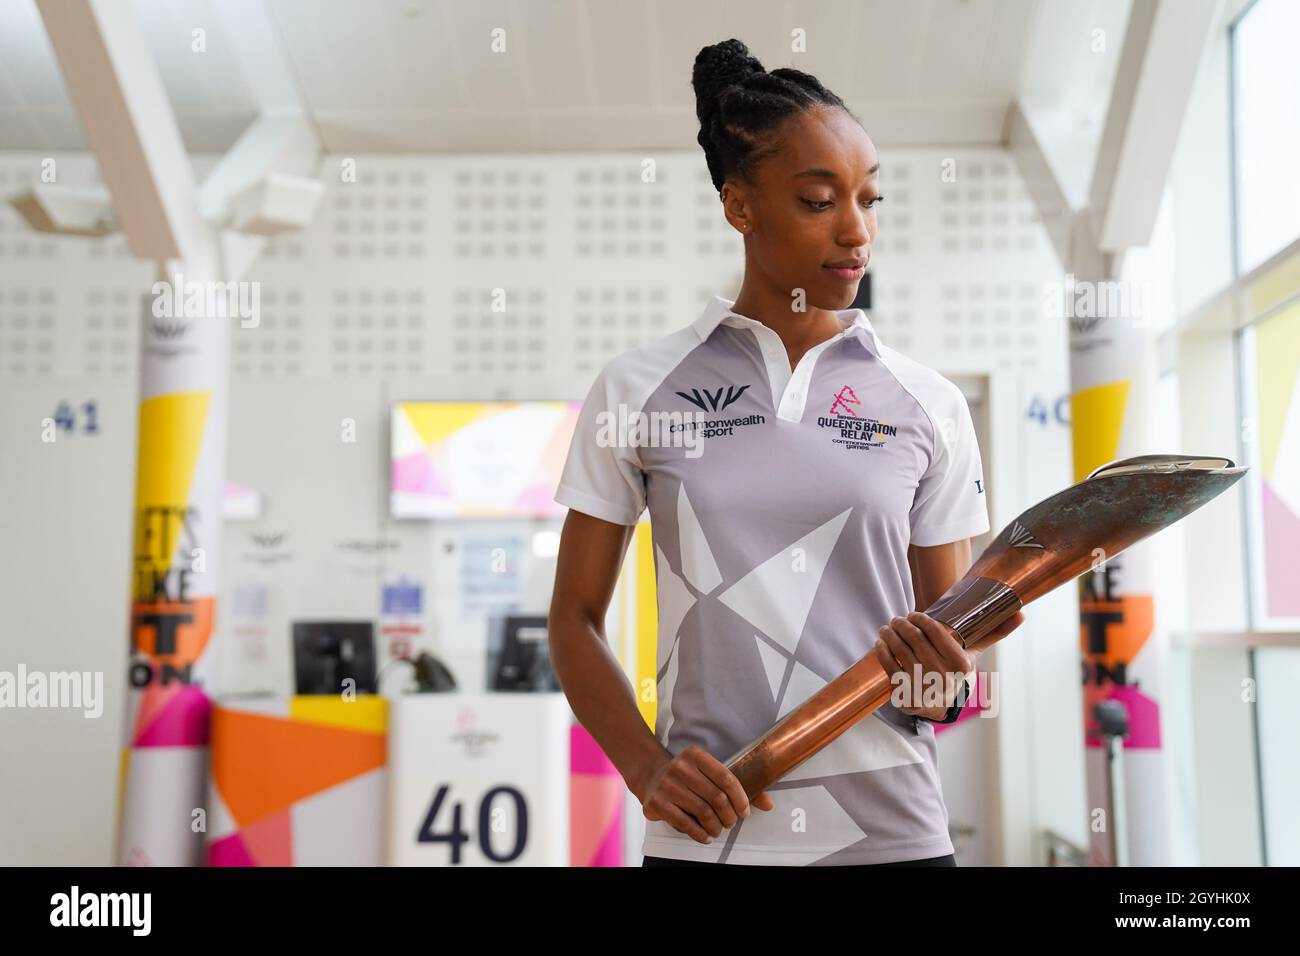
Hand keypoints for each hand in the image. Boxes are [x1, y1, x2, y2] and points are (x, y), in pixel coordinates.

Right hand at [637, 745, 774, 844]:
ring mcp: (667, 785)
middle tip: (731, 823)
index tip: (744, 812)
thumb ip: (736, 786)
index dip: (741, 798)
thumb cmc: (687, 776)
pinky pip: (685, 823)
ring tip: (718, 830)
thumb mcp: (707, 772)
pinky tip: (706, 835)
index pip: (726, 777)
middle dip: (729, 816)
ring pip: (703, 812)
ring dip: (716, 827)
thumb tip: (768, 804)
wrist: (650, 775)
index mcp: (696, 755)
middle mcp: (680, 767)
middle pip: (716, 797)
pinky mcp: (656, 802)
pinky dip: (700, 834)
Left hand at [875, 610, 1019, 717]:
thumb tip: (1022, 613)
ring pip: (900, 651)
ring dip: (890, 634)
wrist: (941, 704)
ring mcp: (924, 687)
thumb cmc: (955, 671)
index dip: (921, 619)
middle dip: (902, 625)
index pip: (936, 631)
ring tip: (887, 627)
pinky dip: (882, 652)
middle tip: (897, 619)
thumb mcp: (974, 653)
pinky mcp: (906, 695)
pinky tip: (881, 642)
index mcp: (960, 663)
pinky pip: (890, 667)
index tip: (914, 614)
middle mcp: (942, 675)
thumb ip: (994, 633)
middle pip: (915, 639)